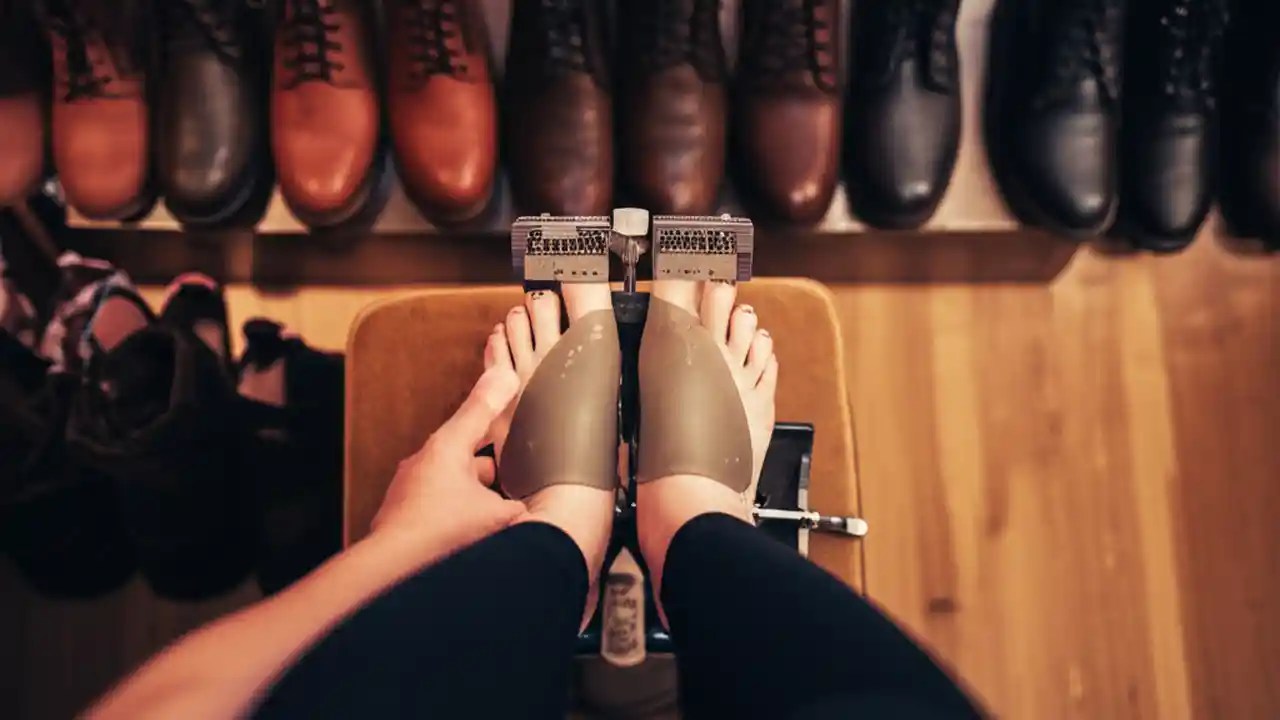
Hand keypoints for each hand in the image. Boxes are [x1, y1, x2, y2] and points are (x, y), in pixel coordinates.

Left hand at [370, 366, 527, 566]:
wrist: (393, 569)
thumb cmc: (443, 533)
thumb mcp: (497, 515)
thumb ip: (519, 503)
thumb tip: (529, 505)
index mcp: (447, 449)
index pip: (478, 413)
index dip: (496, 397)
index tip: (506, 377)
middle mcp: (423, 462)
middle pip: (464, 449)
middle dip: (488, 458)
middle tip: (511, 462)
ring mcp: (408, 488)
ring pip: (449, 480)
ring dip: (470, 490)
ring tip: (493, 510)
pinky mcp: (400, 515)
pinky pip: (435, 504)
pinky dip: (453, 511)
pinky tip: (468, 533)